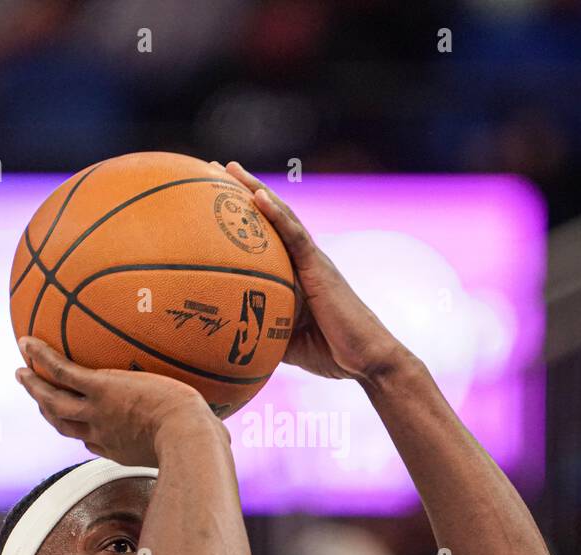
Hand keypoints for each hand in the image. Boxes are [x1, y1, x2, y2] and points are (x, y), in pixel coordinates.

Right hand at [15, 337, 225, 466]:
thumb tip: (226, 436)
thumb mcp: (200, 442)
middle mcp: (102, 433)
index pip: (95, 441)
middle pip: (64, 422)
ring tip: (20, 370)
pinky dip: (41, 359)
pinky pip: (61, 371)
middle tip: (34, 393)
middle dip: (47, 409)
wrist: (188, 438)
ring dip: (34, 385)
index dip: (83, 432)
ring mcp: (97, 411)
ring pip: (53, 400)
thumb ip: (204, 436)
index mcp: (122, 448)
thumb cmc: (202, 444)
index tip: (80, 426)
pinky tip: (27, 342)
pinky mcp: (99, 389)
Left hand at [217, 160, 408, 381]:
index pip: (267, 236)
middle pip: (271, 216)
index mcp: (297, 273)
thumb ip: (263, 331)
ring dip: (255, 190)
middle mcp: (305, 259)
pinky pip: (296, 236)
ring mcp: (314, 260)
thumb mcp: (287, 341)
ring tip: (229, 168)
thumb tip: (229, 337)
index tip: (215, 196)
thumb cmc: (333, 353)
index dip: (243, 214)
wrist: (368, 360)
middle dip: (243, 190)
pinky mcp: (321, 268)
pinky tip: (258, 196)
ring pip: (281, 216)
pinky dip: (276, 214)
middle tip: (212, 169)